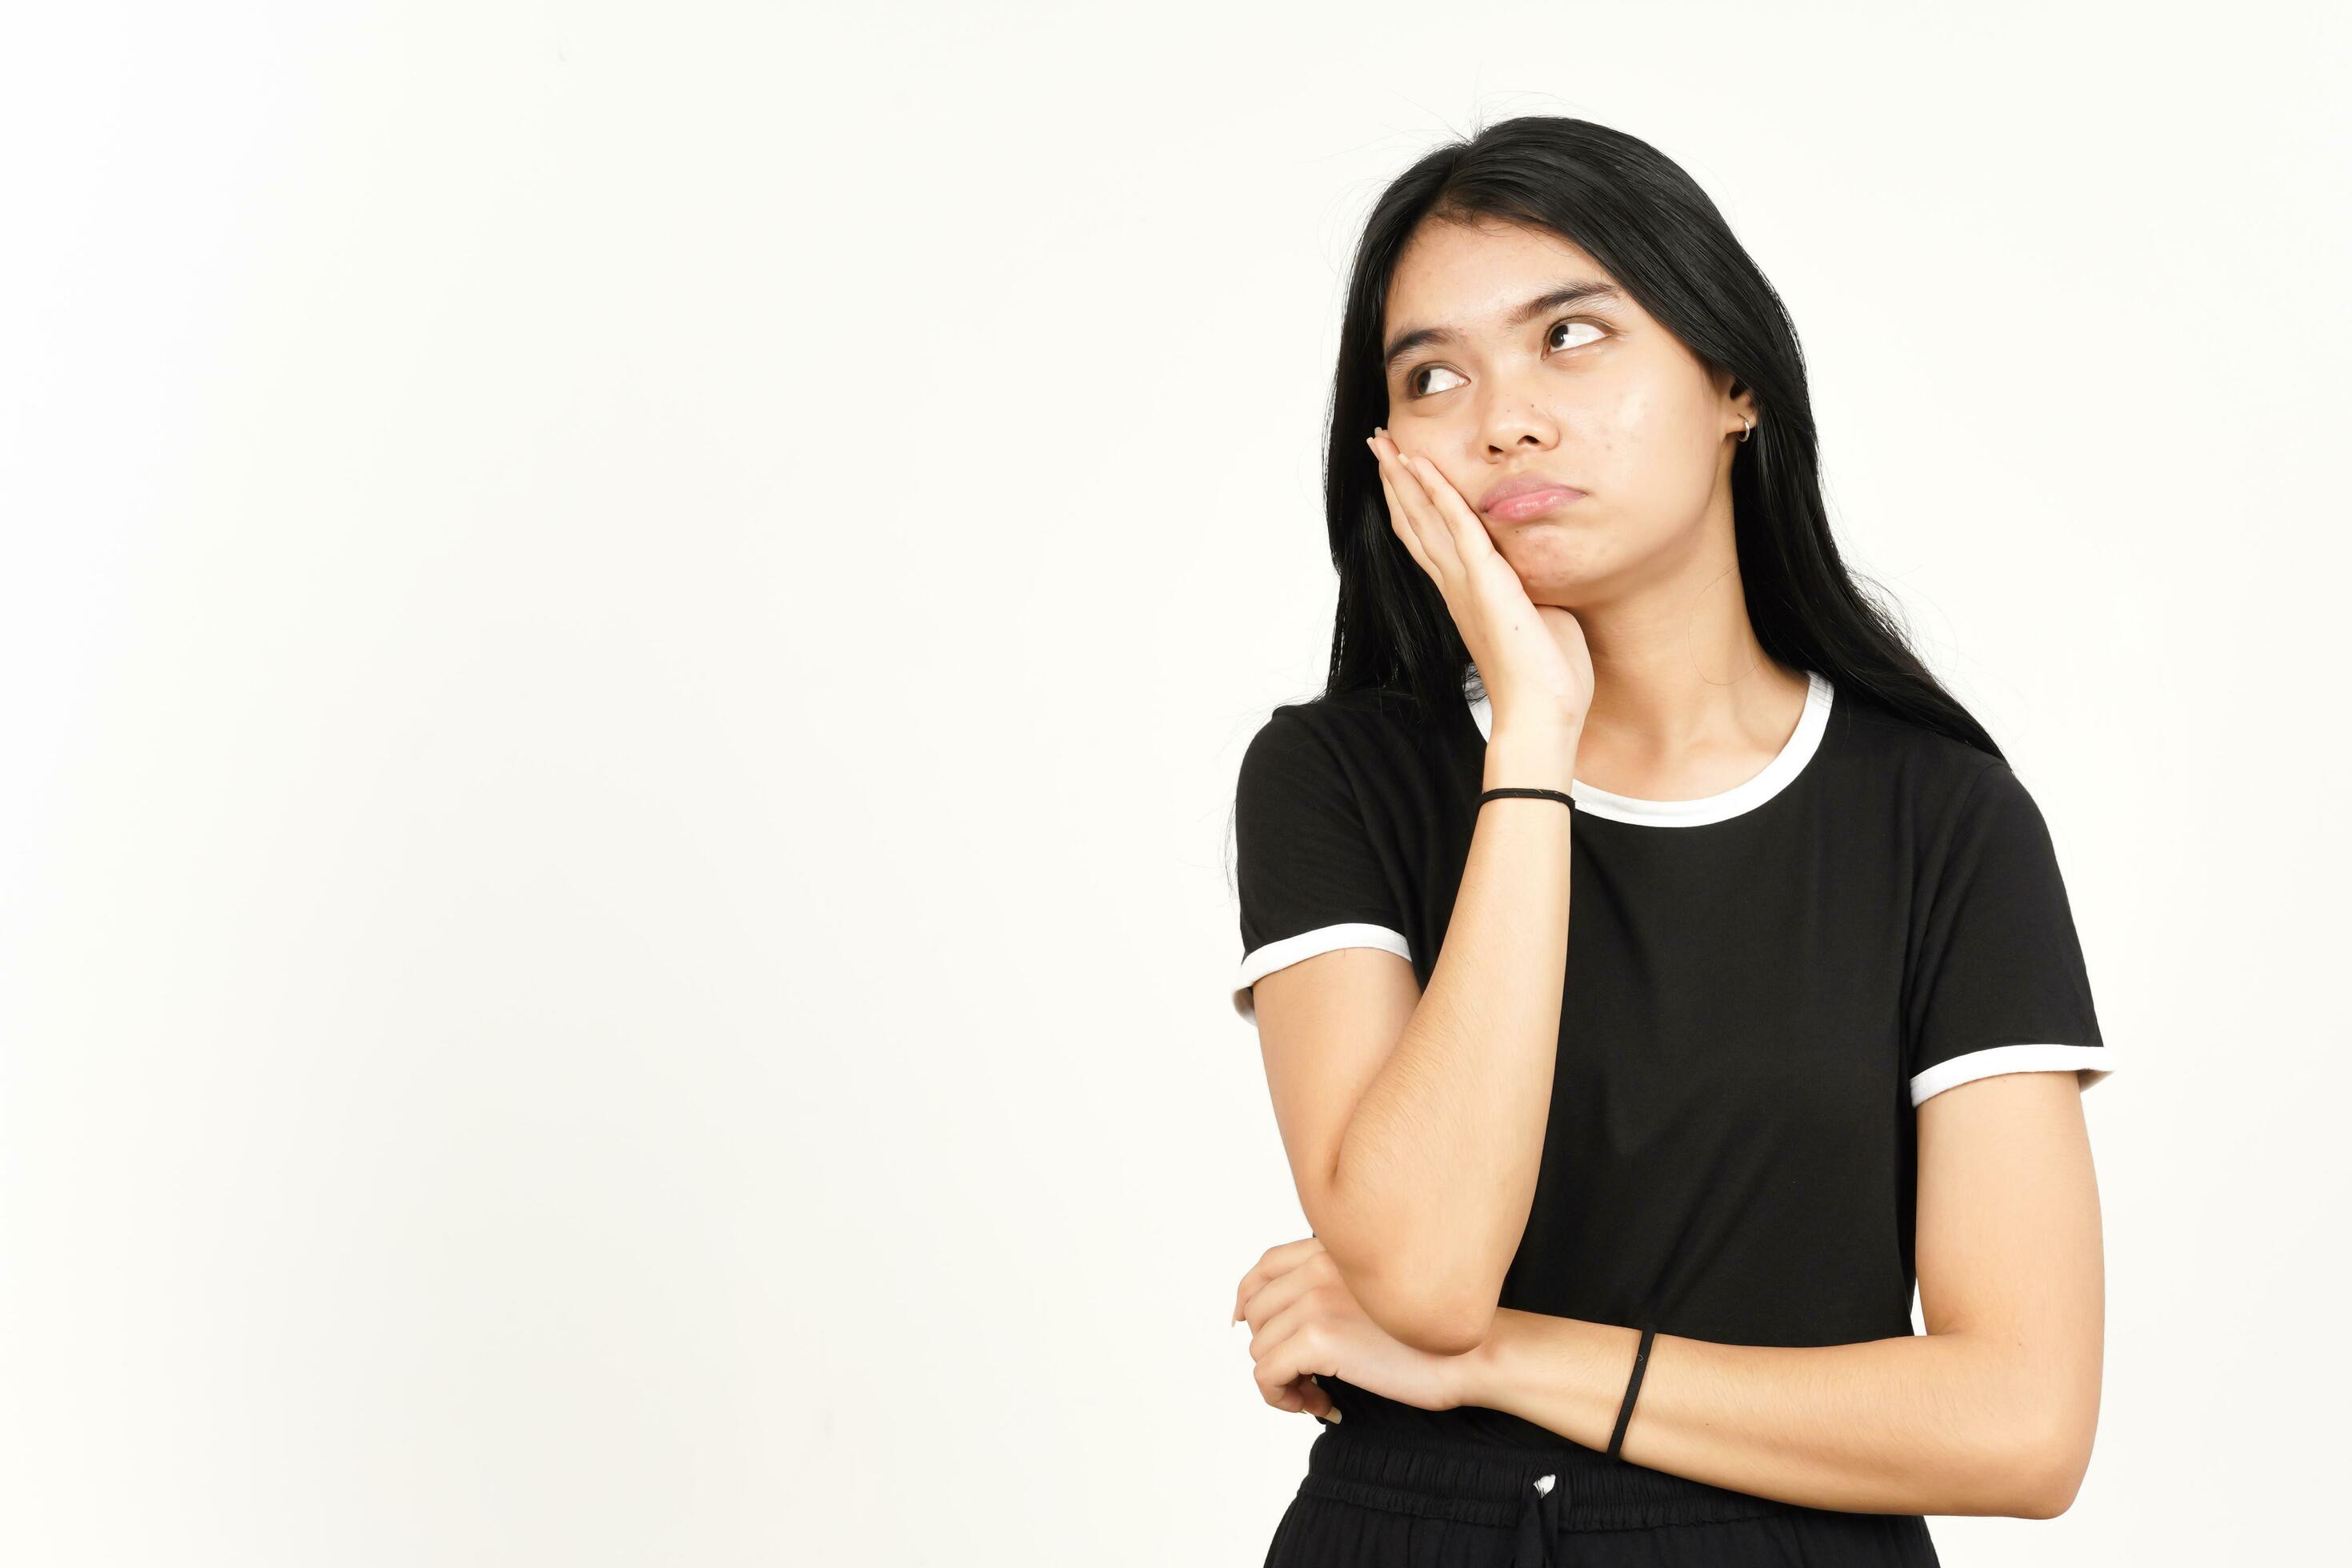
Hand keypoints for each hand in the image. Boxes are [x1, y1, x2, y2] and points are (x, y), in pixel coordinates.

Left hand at [1230, 1236, 1475, 1419]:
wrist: (1472, 1352)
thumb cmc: (1431, 1332)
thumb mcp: (1375, 1292)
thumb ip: (1332, 1289)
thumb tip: (1280, 1323)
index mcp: (1331, 1251)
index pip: (1263, 1267)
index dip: (1248, 1300)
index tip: (1247, 1326)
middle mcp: (1317, 1267)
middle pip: (1256, 1314)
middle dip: (1272, 1351)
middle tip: (1306, 1378)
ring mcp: (1315, 1301)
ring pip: (1259, 1349)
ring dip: (1283, 1381)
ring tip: (1319, 1394)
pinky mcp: (1317, 1339)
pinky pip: (1267, 1377)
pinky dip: (1284, 1399)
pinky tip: (1323, 1405)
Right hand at [1367, 428, 1592, 734]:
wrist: (1542, 711)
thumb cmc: (1548, 675)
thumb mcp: (1540, 615)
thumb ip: (1532, 588)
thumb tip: (1544, 573)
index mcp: (1466, 594)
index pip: (1428, 538)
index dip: (1411, 502)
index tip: (1400, 470)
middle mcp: (1455, 585)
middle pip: (1413, 520)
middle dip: (1394, 479)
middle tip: (1377, 443)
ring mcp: (1464, 582)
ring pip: (1423, 516)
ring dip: (1402, 475)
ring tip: (1384, 442)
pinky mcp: (1484, 579)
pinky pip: (1454, 523)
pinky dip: (1435, 490)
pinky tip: (1420, 463)